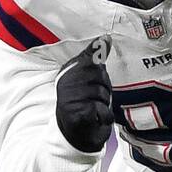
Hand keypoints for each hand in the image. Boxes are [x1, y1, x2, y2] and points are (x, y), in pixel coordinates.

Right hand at [55, 38, 112, 152]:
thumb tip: (106, 37)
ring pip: (102, 94)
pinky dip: (105, 116)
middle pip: (100, 77)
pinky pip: (101, 110)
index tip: (95, 83)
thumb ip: (96, 57)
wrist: (74, 133)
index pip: (92, 61)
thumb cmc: (84, 102)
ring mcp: (69, 100)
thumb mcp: (88, 77)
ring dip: (104, 104)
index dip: (99, 74)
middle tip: (95, 99)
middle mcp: (65, 83)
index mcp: (67, 71)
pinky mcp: (76, 115)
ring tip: (94, 109)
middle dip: (104, 90)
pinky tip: (96, 118)